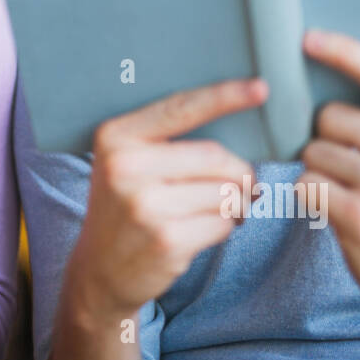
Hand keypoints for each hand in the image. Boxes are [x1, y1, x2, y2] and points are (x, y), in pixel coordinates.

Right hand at [66, 78, 266, 320]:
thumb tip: (238, 126)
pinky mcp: (167, 241)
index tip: (261, 88)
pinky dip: (225, 227)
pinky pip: (223, 223)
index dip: (226, 97)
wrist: (98, 270)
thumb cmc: (123, 206)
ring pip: (225, 192)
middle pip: (216, 157)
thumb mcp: (125, 163)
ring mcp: (145, 206)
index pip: (182, 108)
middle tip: (237, 186)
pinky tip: (201, 231)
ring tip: (213, 210)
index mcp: (115, 138)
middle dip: (238, 173)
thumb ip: (164, 140)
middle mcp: (126, 167)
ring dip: (234, 203)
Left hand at [297, 28, 359, 351]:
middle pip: (329, 116)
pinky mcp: (359, 216)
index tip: (307, 38)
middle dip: (327, 139)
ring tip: (351, 194)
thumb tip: (325, 73)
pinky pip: (305, 184)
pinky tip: (337, 211)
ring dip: (319, 171)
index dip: (343, 51)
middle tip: (354, 171)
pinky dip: (310, 196)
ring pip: (313, 152)